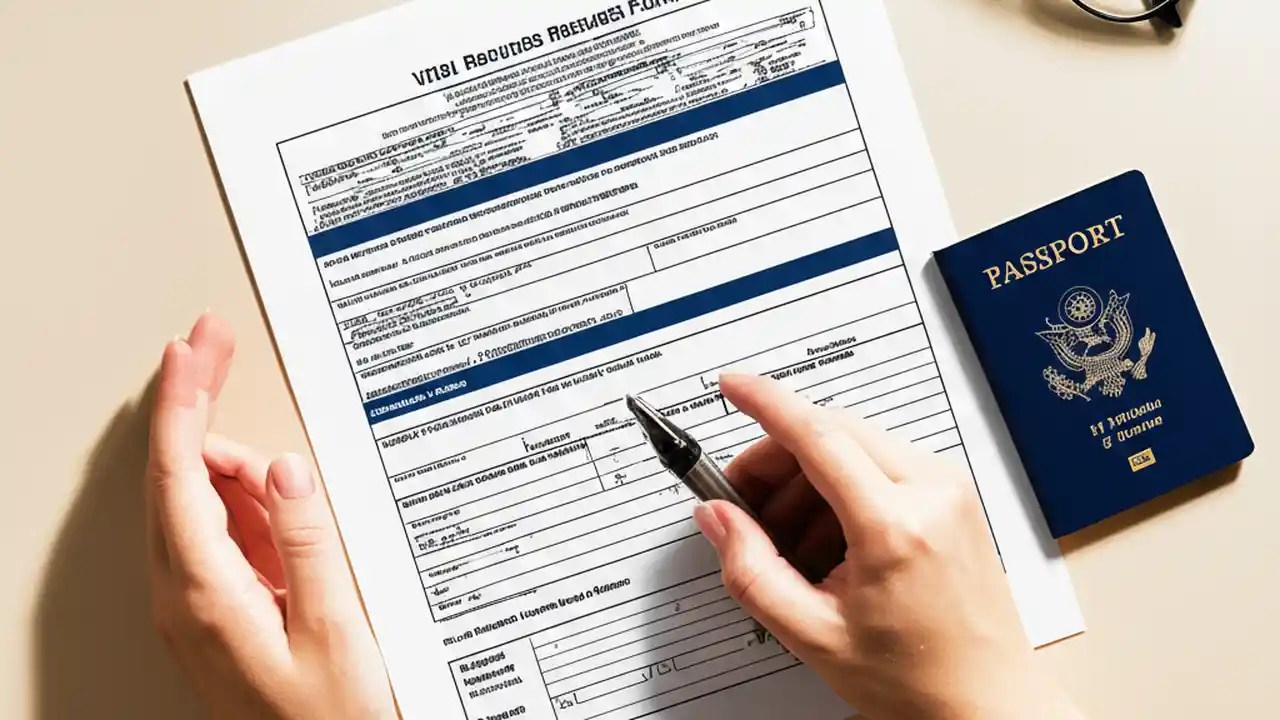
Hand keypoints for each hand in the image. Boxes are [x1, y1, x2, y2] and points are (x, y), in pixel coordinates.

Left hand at [145, 313, 395, 718]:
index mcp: (204, 594)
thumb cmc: (329, 717)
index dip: (182, 405)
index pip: (179, 477)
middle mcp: (183, 593)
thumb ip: (307, 542)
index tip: (189, 352)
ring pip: (196, 500)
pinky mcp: (216, 605)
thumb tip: (284, 469)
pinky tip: (277, 496)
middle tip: (212, 344)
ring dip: (228, 458)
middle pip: (173, 475)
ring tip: (285, 466)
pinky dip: (243, 498)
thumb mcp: (334, 628)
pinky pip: (220, 532)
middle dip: (191, 403)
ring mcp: (196, 600)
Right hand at [694, 374, 1081, 719]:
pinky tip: (824, 543)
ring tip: (787, 543)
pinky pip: (878, 465)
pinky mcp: (950, 495)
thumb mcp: (814, 635)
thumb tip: (718, 518)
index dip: (765, 404)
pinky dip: (838, 488)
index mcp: (897, 526)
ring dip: (805, 476)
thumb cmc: (919, 679)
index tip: (732, 386)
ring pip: (853, 445)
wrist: (988, 702)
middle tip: (742, 503)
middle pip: (831, 433)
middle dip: (776, 458)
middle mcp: (932, 493)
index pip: (818, 435)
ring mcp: (947, 489)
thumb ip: (752, 571)